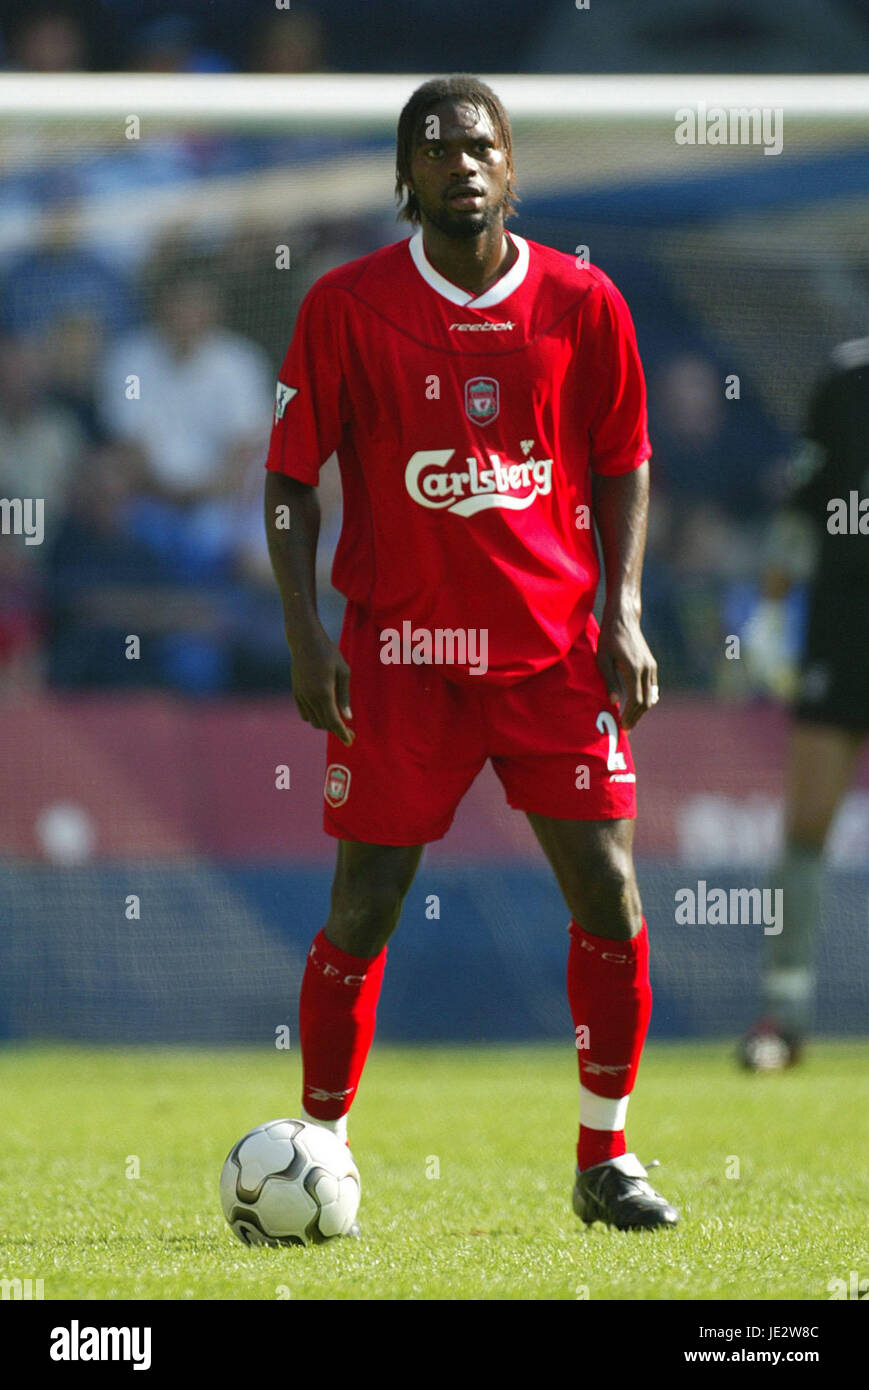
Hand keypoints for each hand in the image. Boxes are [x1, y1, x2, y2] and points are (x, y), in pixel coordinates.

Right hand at [288, 626, 354, 746]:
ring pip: (313, 720)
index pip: (333, 721)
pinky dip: (315, 717)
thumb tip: (348, 718)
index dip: (342, 733)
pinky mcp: (296, 693)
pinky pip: (304, 714)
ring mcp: (301, 696)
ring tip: (338, 722)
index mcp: (324, 692)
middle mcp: (310, 697)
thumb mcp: (343, 672)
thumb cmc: (329, 653)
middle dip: (337, 731)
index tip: (350, 742)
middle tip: (350, 732)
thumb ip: (345, 696)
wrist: (305, 641)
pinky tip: (324, 713)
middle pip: (324, 724)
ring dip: (326, 724)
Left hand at [596, 606, 658, 730]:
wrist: (624, 619)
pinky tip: (637, 706)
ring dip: (641, 710)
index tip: (622, 725)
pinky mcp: (652, 665)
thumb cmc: (609, 638)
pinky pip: (652, 688)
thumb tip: (613, 702)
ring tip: (630, 719)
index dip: (629, 715)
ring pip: (651, 696)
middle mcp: (646, 669)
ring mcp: (651, 667)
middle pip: (646, 702)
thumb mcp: (603, 659)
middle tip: (626, 728)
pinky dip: (646, 699)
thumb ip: (610, 681)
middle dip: (636, 717)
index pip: (636, 700)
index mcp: (633, 669)